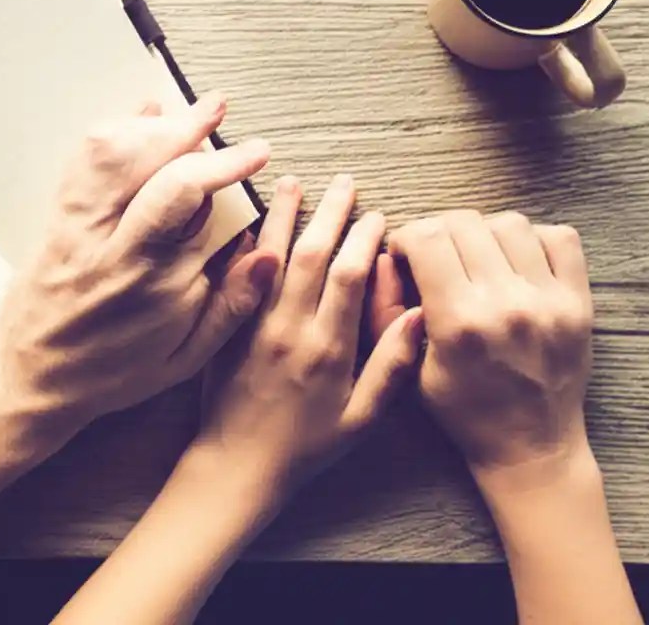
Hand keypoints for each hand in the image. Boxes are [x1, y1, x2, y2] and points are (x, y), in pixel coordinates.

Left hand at [0, 95, 278, 468]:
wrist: (33, 381)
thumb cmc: (110, 375)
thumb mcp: (185, 361)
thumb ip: (231, 307)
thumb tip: (268, 256)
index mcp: (153, 283)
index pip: (192, 203)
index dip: (226, 167)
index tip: (257, 152)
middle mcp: (112, 249)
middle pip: (152, 169)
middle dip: (191, 130)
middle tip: (220, 109)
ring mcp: (78, 230)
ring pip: (110, 156)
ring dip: (151, 124)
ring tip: (186, 111)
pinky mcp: (57, 220)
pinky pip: (80, 163)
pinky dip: (112, 132)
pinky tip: (140, 116)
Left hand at [189, 175, 424, 503]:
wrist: (237, 467)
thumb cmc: (306, 448)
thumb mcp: (361, 419)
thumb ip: (391, 366)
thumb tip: (421, 315)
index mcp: (327, 348)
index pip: (349, 275)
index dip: (364, 239)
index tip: (378, 215)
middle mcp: (289, 328)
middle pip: (311, 254)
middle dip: (330, 212)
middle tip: (344, 181)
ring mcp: (253, 326)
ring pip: (271, 257)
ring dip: (284, 216)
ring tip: (293, 182)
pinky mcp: (227, 329)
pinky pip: (236, 278)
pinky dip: (245, 247)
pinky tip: (253, 223)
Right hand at [384, 210, 593, 480]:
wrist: (531, 446)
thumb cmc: (465, 413)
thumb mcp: (410, 370)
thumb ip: (388, 314)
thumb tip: (382, 258)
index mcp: (459, 324)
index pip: (426, 238)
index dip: (407, 237)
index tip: (406, 255)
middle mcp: (506, 305)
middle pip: (464, 223)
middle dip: (441, 232)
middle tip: (438, 257)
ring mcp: (549, 301)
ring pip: (511, 222)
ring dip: (485, 233)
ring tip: (479, 259)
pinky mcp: (579, 303)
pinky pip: (560, 238)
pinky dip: (534, 240)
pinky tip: (518, 262)